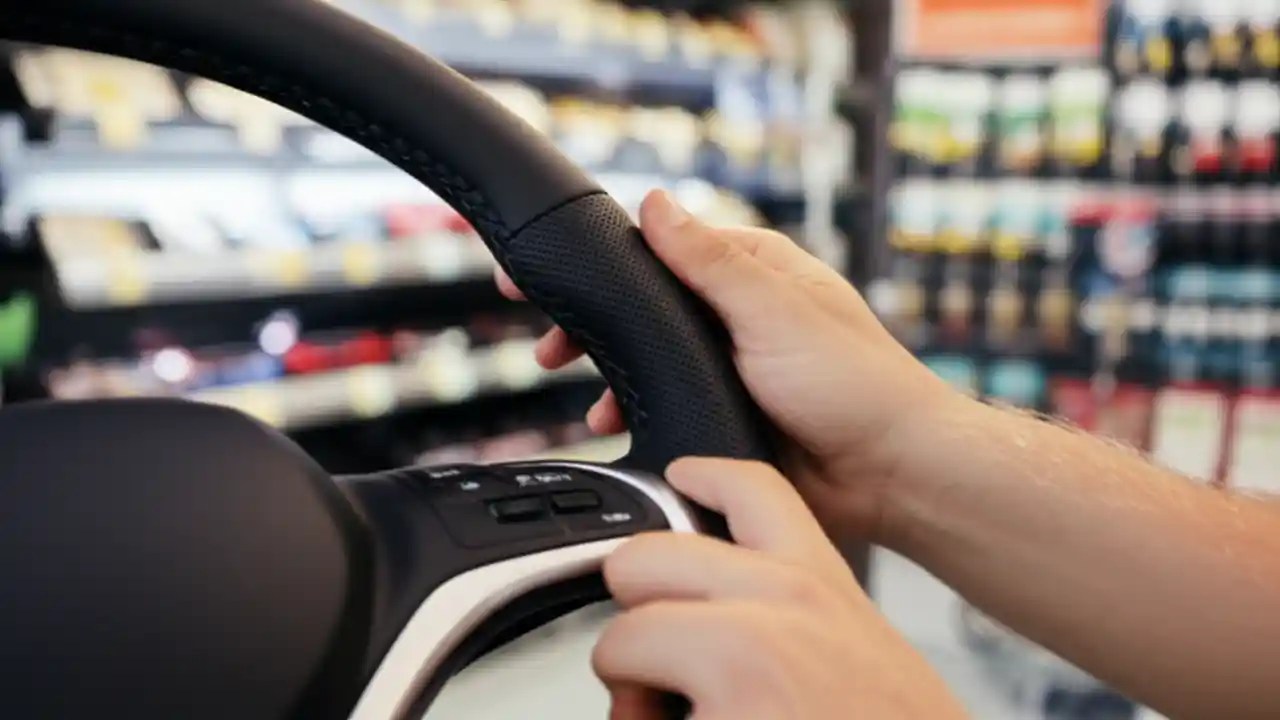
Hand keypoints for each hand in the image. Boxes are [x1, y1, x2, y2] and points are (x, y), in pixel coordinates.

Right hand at [495, 189, 956, 541]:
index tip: (546, 269)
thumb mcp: (773, 309)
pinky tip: (611, 425)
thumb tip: (655, 201)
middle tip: (547, 342)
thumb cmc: (853, 381)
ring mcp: (726, 368)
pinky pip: (661, 407)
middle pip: (642, 307)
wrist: (891, 474)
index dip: (601, 258)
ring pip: (646, 361)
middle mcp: (735, 315)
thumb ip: (709, 260)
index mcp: (751, 272)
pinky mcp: (722, 417)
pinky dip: (631, 413)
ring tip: (583, 394)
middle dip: (590, 323)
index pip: (660, 248)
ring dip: (607, 375)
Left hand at [592, 458, 967, 719]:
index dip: (697, 481)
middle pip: (640, 558)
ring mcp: (745, 661)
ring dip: (630, 689)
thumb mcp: (856, 649)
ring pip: (616, 644)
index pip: (747, 488)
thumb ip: (788, 610)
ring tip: (683, 718)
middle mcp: (782, 604)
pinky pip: (626, 718)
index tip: (679, 479)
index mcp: (819, 584)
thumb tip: (714, 605)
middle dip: (633, 617)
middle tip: (662, 665)